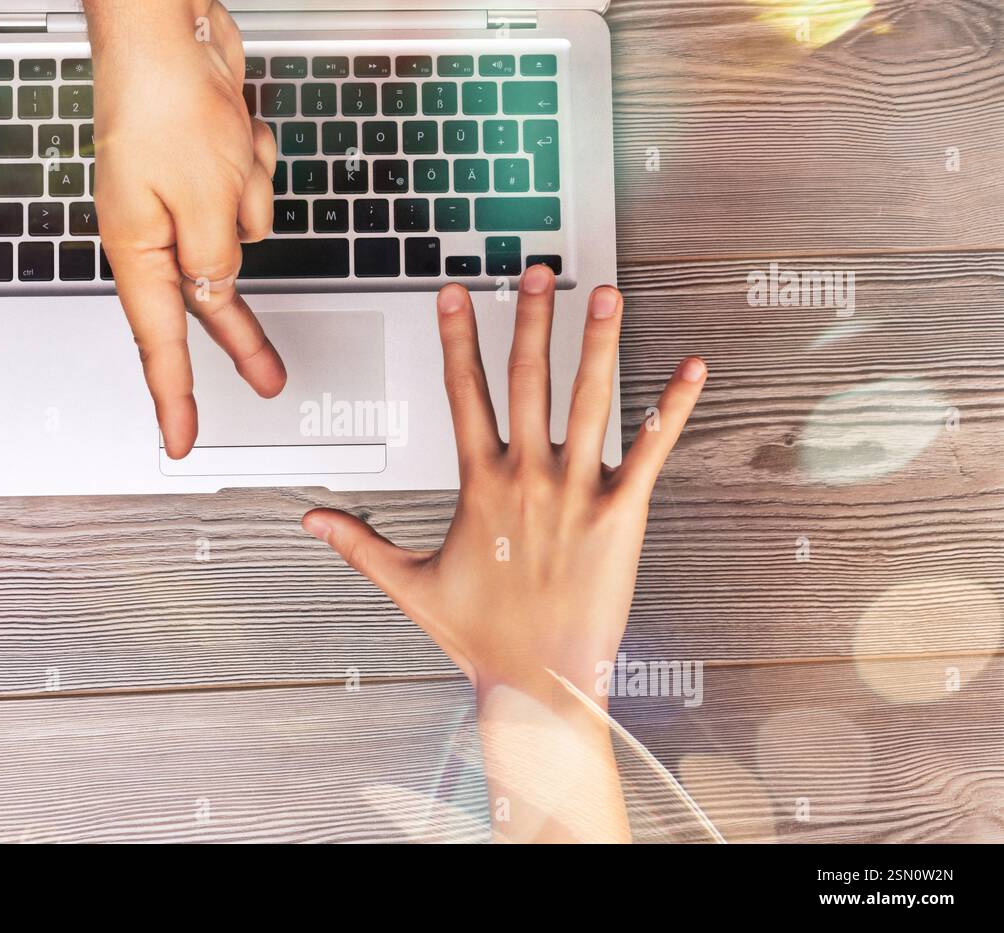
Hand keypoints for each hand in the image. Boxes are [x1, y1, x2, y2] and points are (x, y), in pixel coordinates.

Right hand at [86, 0, 284, 457]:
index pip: (160, 343)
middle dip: (244, 335)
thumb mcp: (205, 203)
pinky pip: (250, 193)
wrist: (169, 28)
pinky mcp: (206, 172)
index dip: (173, 396)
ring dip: (251, 197)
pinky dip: (253, 166)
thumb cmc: (166, 102)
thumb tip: (219, 295)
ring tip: (231, 151)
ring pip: (244, 235)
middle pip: (208, 302)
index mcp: (139, 249)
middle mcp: (154, 232)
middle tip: (269, 380)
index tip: (180, 439)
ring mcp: (181, 200)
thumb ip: (215, 264)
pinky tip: (237, 134)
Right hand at [302, 265, 706, 707]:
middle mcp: (525, 478)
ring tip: (606, 292)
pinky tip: (690, 370)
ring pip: (588, 401)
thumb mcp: (409, 585)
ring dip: (598, 343)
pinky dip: (671, 408)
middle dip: (530, 320)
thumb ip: (359, 544)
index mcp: (478, 486)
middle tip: (538, 271)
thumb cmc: (479, 636)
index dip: (457, 338)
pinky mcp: (620, 515)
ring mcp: (575, 493)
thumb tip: (312, 521)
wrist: (537, 684)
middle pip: (526, 381)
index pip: (463, 394)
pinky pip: (650, 452)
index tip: (456, 294)